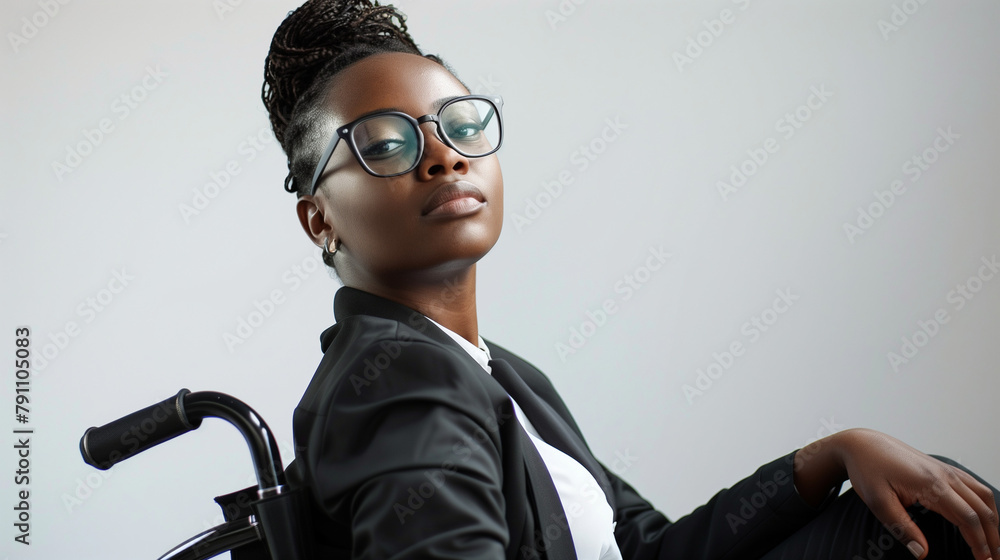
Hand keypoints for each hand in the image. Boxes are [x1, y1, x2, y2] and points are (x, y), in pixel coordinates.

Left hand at [816, 428, 998, 558]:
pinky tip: (984, 518)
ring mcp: (946, 469)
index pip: (968, 518)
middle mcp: (945, 475)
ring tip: (993, 544)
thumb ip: (902, 529)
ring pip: (983, 496)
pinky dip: (985, 505)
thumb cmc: (868, 470)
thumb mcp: (878, 502)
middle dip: (992, 537)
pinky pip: (974, 486)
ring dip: (993, 521)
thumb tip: (922, 553)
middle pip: (982, 509)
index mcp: (931, 484)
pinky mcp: (943, 468)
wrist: (862, 444)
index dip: (979, 543)